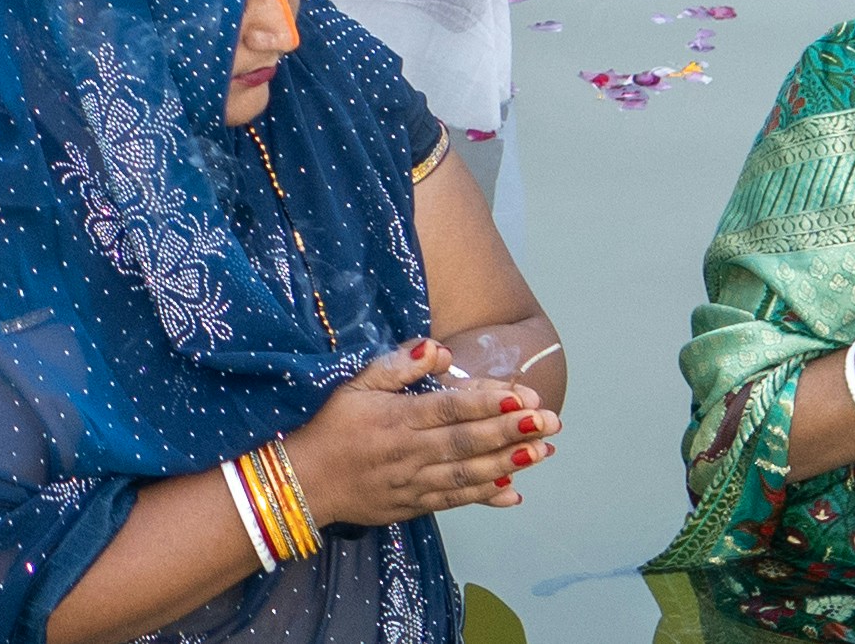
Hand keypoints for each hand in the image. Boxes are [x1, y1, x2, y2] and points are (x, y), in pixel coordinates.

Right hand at [280, 340, 557, 526]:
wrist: (303, 482)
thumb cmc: (331, 426)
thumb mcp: (355, 385)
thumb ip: (397, 366)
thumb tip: (438, 349)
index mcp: (395, 418)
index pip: (449, 408)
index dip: (488, 402)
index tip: (523, 394)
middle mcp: (409, 452)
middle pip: (468, 441)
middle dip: (513, 431)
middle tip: (551, 421)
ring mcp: (414, 482)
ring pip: (469, 473)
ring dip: (510, 462)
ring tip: (544, 451)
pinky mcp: (415, 505)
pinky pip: (456, 501)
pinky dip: (486, 496)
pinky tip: (514, 491)